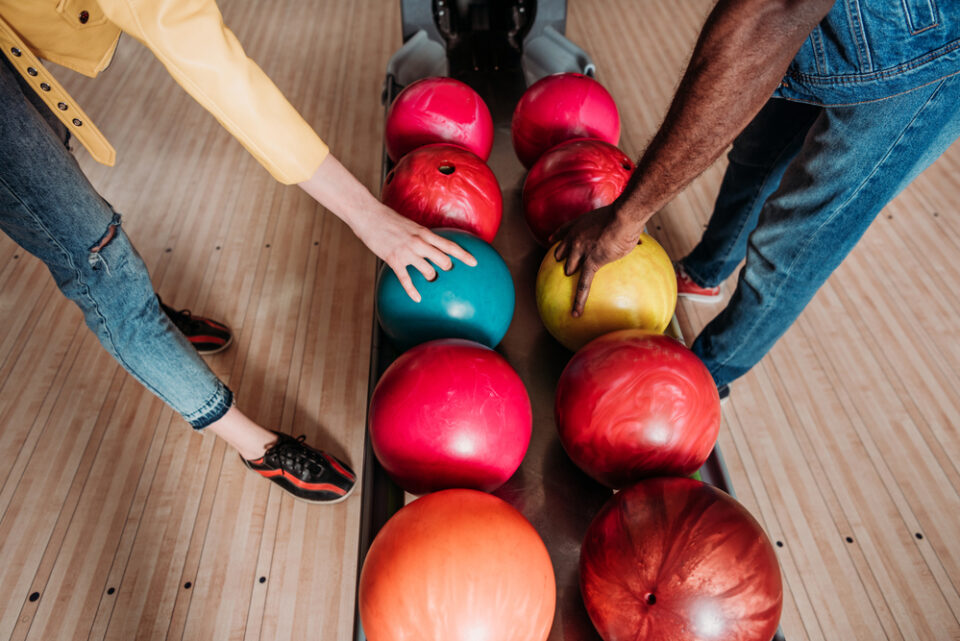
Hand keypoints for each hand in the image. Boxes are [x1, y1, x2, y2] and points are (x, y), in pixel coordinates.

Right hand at [296, 154, 474, 300]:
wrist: (368, 215)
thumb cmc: (388, 220)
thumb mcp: (411, 226)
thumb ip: (422, 237)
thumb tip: (431, 246)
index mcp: (425, 233)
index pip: (450, 245)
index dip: (464, 255)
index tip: (475, 263)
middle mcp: (419, 242)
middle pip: (443, 261)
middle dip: (447, 269)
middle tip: (444, 271)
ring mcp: (407, 252)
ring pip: (429, 272)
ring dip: (431, 278)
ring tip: (429, 279)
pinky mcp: (394, 259)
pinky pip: (406, 280)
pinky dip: (412, 291)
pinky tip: (417, 299)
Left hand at [549, 204, 642, 316]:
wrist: (624, 216)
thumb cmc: (624, 214)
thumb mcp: (613, 216)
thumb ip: (614, 225)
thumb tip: (631, 229)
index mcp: (579, 225)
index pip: (562, 232)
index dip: (557, 239)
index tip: (551, 241)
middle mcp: (575, 238)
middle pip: (562, 252)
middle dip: (564, 260)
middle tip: (567, 268)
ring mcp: (581, 251)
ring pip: (569, 268)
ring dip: (571, 273)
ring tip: (571, 282)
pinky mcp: (590, 262)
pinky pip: (583, 284)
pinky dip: (579, 299)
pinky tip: (576, 312)